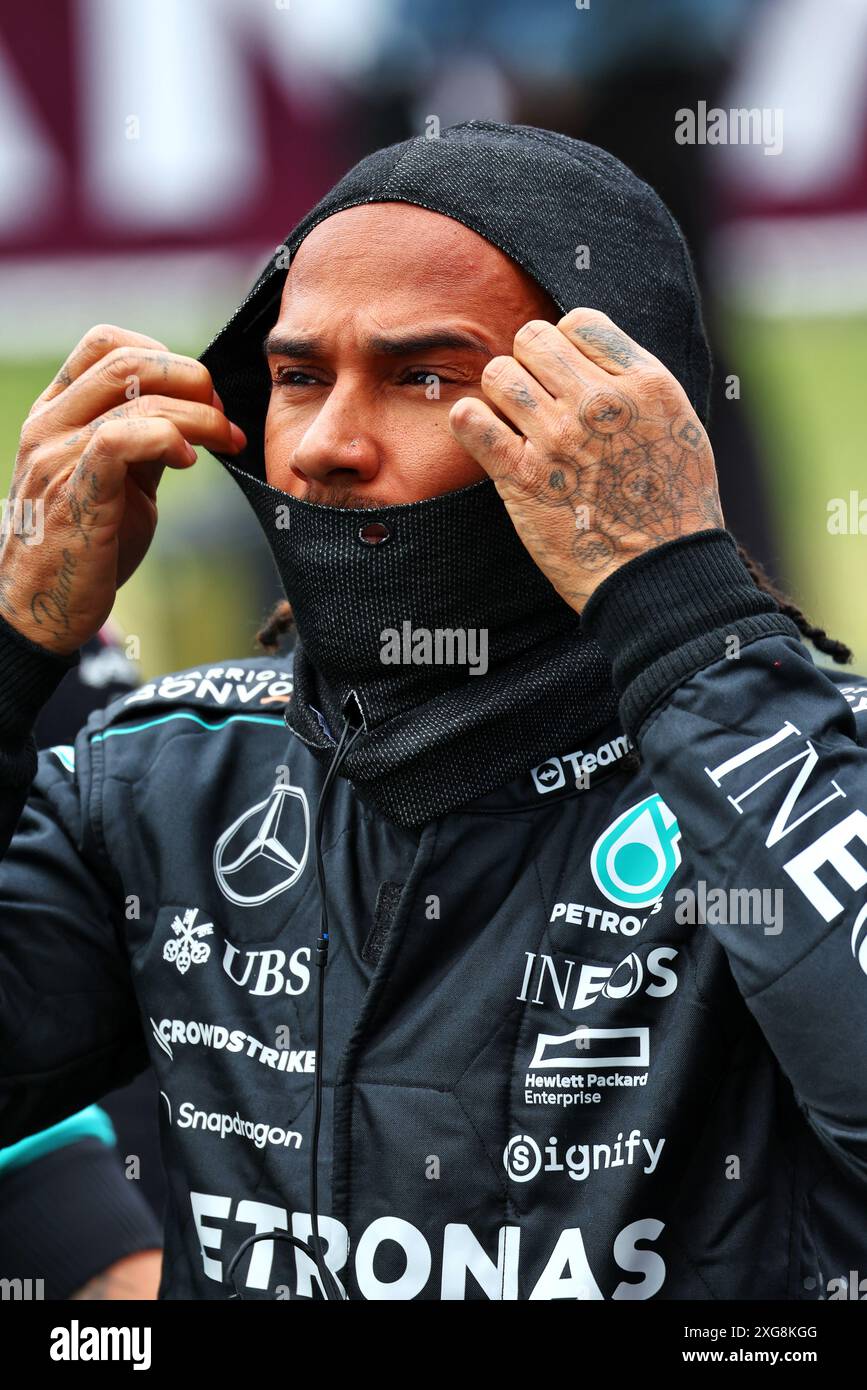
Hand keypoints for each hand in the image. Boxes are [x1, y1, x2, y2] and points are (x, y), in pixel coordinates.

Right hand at [0, 324, 245, 654]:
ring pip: (134, 398)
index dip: (166, 356)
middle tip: (225, 416)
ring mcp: (55, 456)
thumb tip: (196, 415)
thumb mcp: (123, 483)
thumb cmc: (88, 549)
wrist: (44, 612)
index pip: (106, 344)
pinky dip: (166, 438)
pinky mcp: (73, 491)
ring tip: (224, 441)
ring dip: (198, 416)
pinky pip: (119, 438)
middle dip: (192, 380)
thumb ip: (148, 445)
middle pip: (127, 361)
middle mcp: (48, 425)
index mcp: (57, 414)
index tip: (203, 394)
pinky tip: (189, 461)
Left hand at [449, 307, 723, 612]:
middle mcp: (598, 403)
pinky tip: (487, 437)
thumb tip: (592, 357)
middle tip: (539, 400)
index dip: (567, 345)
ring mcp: (556, 439)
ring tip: (517, 422)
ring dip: (501, 394)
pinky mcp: (521, 478)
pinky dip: (471, 423)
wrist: (657, 575)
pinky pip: (470, 421)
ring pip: (498, 374)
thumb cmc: (674, 508)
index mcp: (644, 384)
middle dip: (530, 364)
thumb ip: (637, 385)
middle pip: (532, 339)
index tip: (569, 376)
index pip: (579, 322)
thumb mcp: (679, 426)